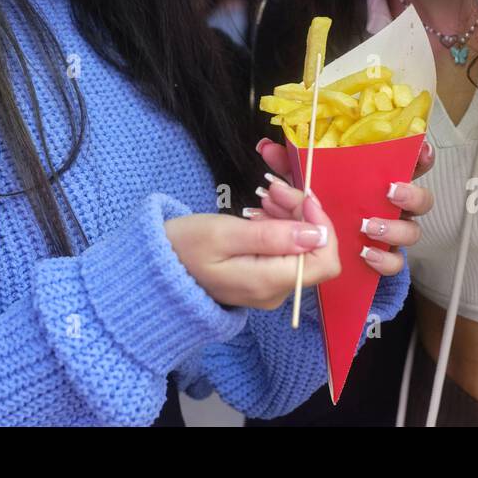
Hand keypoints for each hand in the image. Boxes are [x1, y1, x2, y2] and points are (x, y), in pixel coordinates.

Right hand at [164, 198, 340, 311]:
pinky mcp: (260, 277)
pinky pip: (283, 248)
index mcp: (268, 283)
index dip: (321, 225)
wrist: (153, 270)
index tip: (301, 196)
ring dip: (289, 214)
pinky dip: (278, 223)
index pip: (324, 261)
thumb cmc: (182, 247)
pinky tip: (261, 208)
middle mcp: (276, 291)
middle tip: (273, 186)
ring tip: (265, 192)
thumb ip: (272, 236)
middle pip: (312, 250)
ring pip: (299, 245)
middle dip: (301, 212)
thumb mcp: (224, 234)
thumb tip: (317, 235)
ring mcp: (268, 286)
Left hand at [250, 137, 435, 276]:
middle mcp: (393, 206)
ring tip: (367, 226)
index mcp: (381, 180)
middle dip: (411, 194)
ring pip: (412, 232)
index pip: (411, 164)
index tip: (420, 150)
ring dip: (392, 228)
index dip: (421, 156)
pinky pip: (395, 263)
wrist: (317, 247)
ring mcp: (392, 234)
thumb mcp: (304, 182)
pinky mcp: (384, 259)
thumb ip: (289, 165)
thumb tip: (266, 147)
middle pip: (422, 200)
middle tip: (390, 191)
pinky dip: (383, 260)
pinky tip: (366, 255)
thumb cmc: (319, 204)